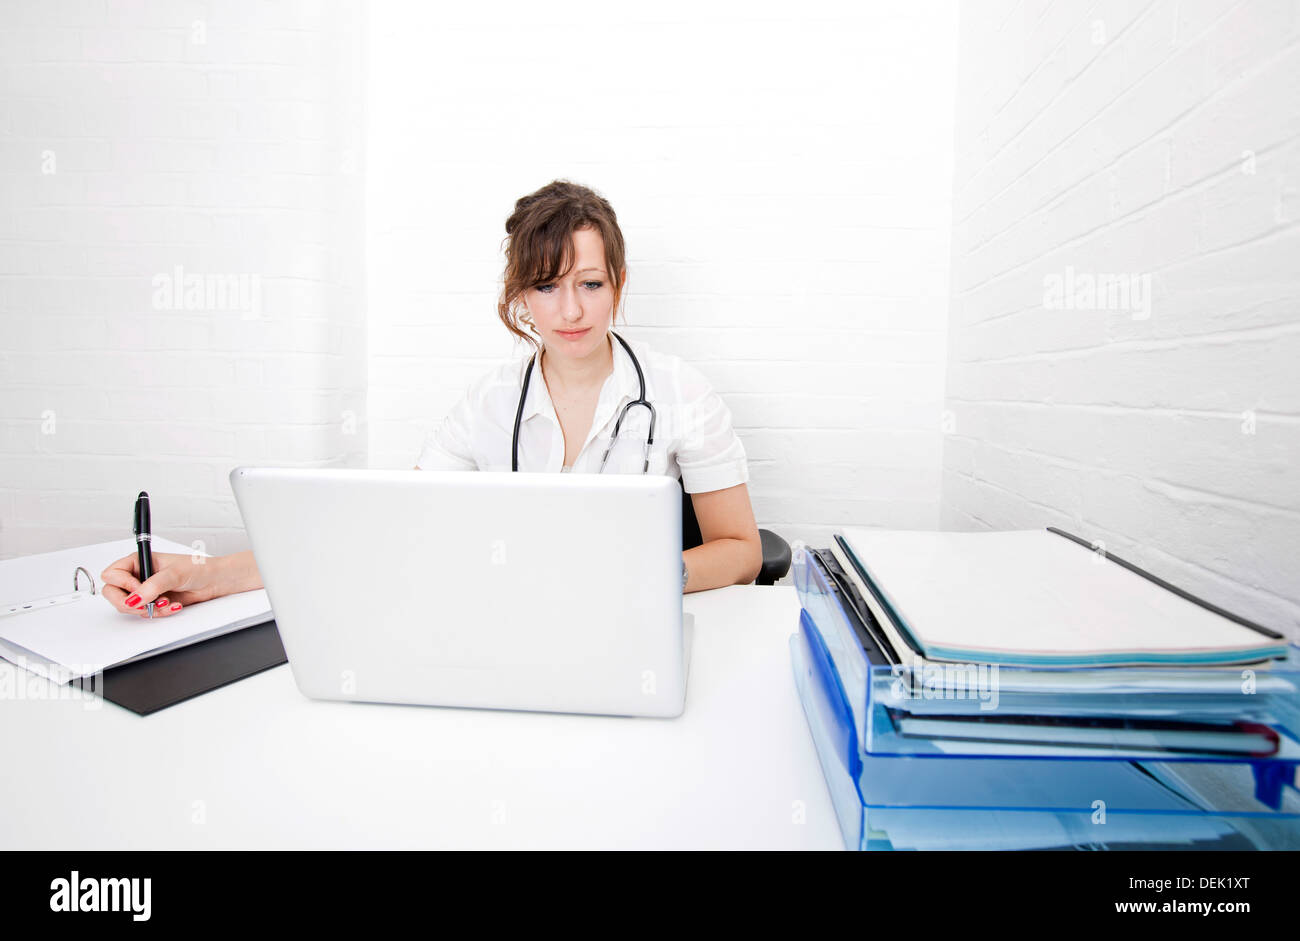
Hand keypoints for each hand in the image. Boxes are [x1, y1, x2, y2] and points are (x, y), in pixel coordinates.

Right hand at [99, 551, 225, 617]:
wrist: (213, 582)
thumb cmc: (197, 568)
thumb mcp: (174, 574)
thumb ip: (153, 586)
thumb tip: (135, 598)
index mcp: (139, 561)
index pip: (112, 574)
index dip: (122, 584)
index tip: (138, 588)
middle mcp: (138, 575)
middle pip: (112, 592)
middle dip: (128, 602)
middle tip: (145, 604)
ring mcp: (144, 590)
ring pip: (127, 606)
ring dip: (146, 608)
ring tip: (165, 603)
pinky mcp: (152, 602)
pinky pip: (143, 613)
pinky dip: (156, 613)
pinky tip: (171, 606)